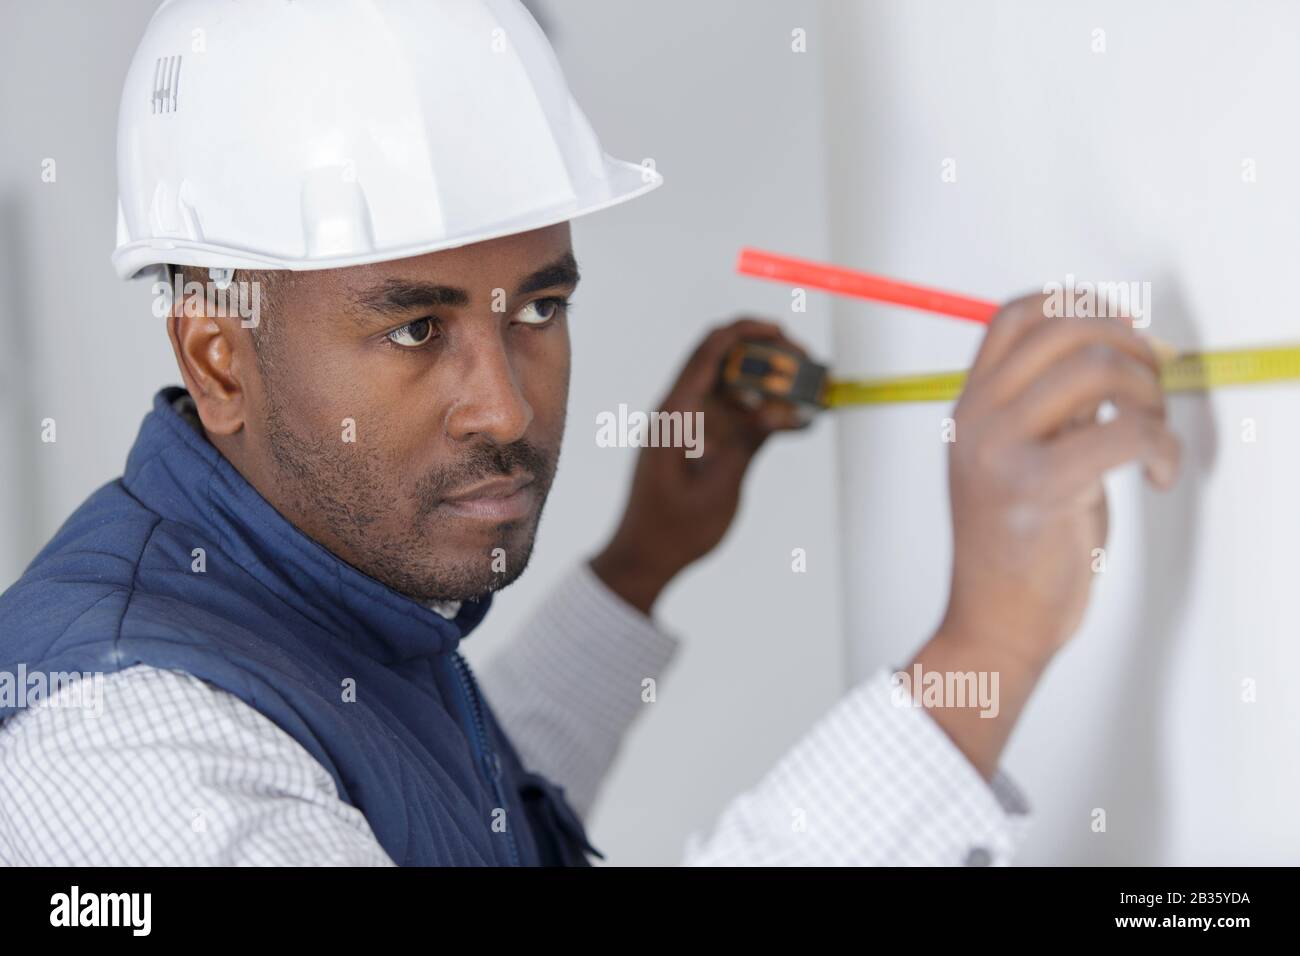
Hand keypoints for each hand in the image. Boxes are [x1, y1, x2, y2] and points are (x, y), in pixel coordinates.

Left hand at [590, 317, 810, 613]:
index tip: (783, 330)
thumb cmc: (673, 528)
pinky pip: (735, 414)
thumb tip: (788, 410)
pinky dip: (763, 410)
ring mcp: (691, 426)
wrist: (644, 558)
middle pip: (724, 360)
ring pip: (733, 386)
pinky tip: (794, 420)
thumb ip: (750, 443)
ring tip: (808, 390)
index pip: (709, 352)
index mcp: (675, 414)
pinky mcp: (702, 443)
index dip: (746, 331)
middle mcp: (681, 411)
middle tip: (806, 363)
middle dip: (766, 353)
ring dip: (769, 382)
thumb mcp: (720, 487)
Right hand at [913, 293, 1181, 777]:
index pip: (1018, 314)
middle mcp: (976, 420)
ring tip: (1153, 436)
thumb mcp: (1019, 460)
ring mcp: (1001, 452)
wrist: (993, 624)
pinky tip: (1156, 475)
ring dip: (1150, 394)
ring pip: (1096, 368)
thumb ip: (1052, 408)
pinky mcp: (1039, 489)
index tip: (1119, 335)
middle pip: (1064, 327)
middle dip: (1130, 344)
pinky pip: (1125, 433)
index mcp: (969, 408)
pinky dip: (1162, 447)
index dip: (1081, 306)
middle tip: (1151, 388)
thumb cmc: (1016, 548)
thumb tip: (1113, 355)